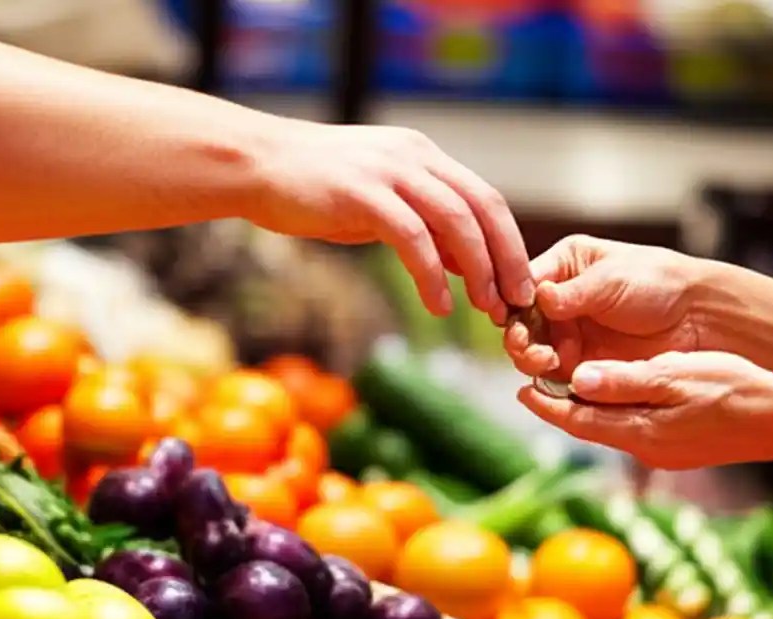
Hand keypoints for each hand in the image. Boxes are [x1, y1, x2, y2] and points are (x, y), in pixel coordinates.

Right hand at [247, 120, 533, 320]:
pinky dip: (432, 275)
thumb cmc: (311, 189)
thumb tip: (461, 263)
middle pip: (482, 206)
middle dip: (507, 258)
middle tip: (517, 303)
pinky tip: (439, 304)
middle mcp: (414, 157)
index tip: (516, 285)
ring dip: (480, 270)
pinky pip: (412, 238)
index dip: (508, 243)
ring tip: (487, 308)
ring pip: (456, 221)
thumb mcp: (375, 202)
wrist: (255, 165)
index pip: (484, 197)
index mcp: (421, 155)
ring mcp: (389, 172)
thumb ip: (418, 224)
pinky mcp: (362, 194)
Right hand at [504, 235, 708, 377]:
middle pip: (520, 321)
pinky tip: (556, 375)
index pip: (522, 283)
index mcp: (565, 266)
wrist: (699, 318)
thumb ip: (571, 293)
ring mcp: (570, 332)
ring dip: (531, 357)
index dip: (512, 301)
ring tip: (548, 361)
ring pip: (531, 349)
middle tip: (531, 346)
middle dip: (520, 335)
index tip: (512, 317)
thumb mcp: (611, 280)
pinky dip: (548, 377)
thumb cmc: (661, 283)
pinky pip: (552, 373)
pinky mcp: (582, 362)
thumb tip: (536, 297)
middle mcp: (560, 299)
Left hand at [518, 351, 772, 468]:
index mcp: (639, 433)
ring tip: (565, 385)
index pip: (576, 421)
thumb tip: (577, 379)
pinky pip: (634, 430)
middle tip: (534, 381)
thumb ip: (625, 380)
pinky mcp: (679, 449)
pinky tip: (613, 396)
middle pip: (589, 427)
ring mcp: (663, 453)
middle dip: (560, 405)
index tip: (521, 388)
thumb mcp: (674, 376)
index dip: (545, 405)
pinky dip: (615, 412)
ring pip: (611, 428)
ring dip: (588, 409)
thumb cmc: (733, 390)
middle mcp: (645, 450)